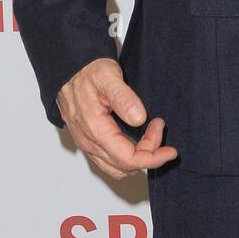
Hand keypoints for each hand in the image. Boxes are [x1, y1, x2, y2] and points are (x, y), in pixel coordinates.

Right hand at [57, 58, 177, 179]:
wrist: (69, 70)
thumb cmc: (87, 72)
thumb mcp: (108, 76)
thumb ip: (123, 98)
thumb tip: (138, 119)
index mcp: (95, 129)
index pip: (128, 159)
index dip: (152, 158)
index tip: (169, 150)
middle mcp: (89, 142)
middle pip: (124, 166)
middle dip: (149, 154)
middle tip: (158, 127)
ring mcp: (87, 144)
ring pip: (117, 167)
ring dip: (139, 156)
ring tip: (152, 131)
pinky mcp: (89, 141)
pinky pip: (109, 160)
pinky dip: (128, 155)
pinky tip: (139, 138)